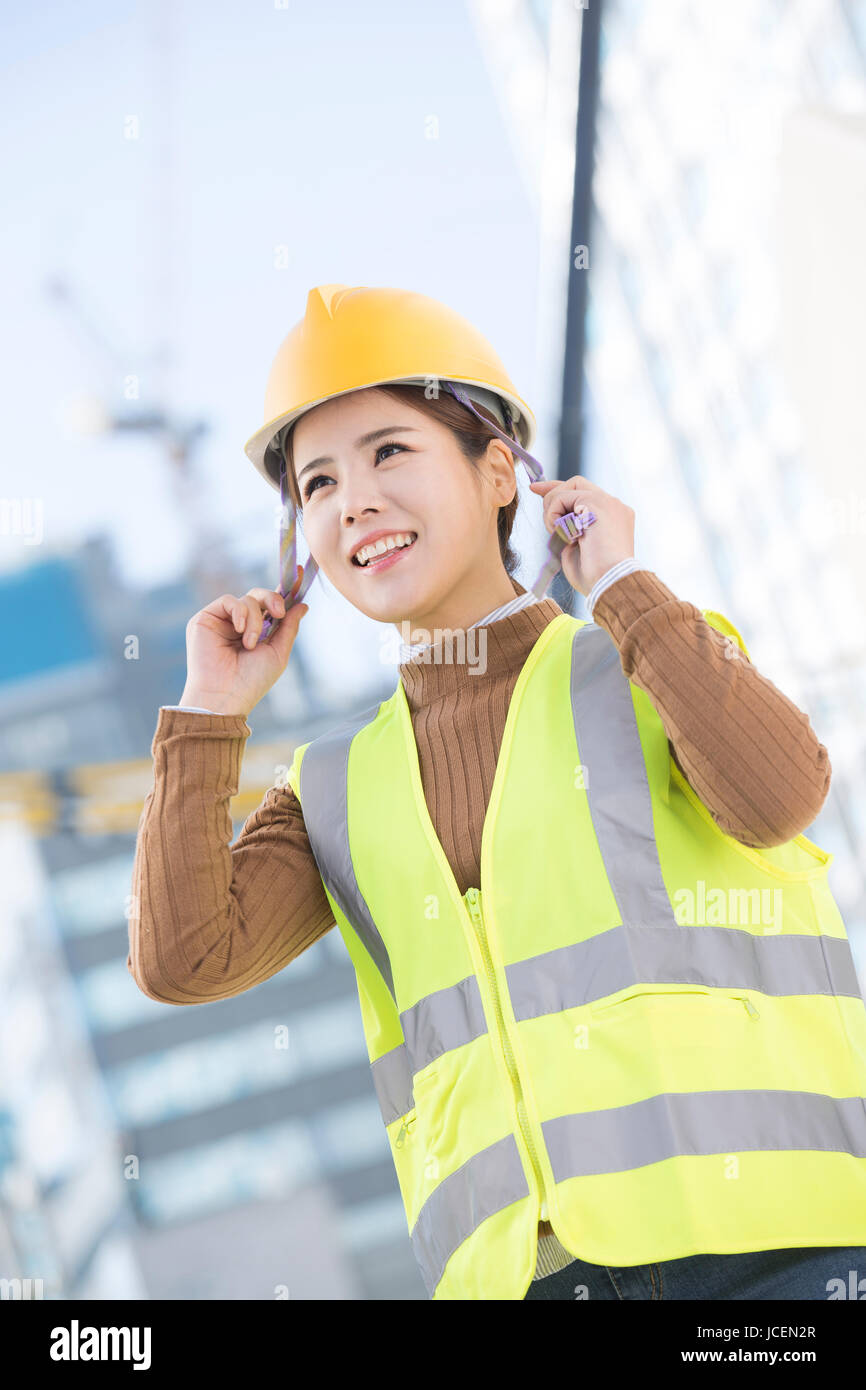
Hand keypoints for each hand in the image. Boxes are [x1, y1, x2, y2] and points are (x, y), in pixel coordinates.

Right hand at [181, 567, 308, 716]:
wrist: (224, 695)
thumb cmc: (251, 681)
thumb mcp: (278, 653)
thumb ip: (289, 627)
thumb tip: (302, 605)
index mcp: (258, 633)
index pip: (271, 605)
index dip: (285, 589)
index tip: (298, 572)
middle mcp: (240, 624)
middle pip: (260, 596)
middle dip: (273, 599)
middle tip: (279, 612)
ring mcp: (223, 621)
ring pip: (247, 599)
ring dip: (255, 620)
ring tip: (250, 643)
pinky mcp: (206, 618)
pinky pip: (228, 600)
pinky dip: (239, 612)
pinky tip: (240, 631)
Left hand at [528, 476, 634, 597]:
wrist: (610, 583)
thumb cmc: (594, 576)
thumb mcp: (577, 548)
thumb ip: (569, 530)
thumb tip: (554, 519)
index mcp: (612, 517)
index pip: (584, 493)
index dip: (559, 490)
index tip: (536, 489)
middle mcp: (613, 505)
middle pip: (576, 483)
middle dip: (551, 493)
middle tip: (540, 508)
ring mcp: (607, 501)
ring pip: (567, 487)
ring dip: (553, 511)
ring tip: (559, 536)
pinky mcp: (596, 502)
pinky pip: (562, 497)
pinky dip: (553, 514)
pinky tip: (561, 534)